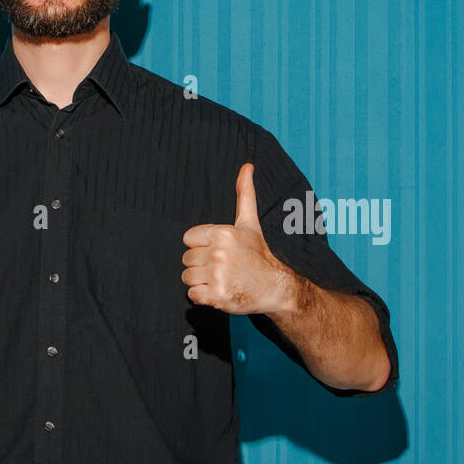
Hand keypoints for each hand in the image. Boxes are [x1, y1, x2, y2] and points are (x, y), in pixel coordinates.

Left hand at [181, 163, 290, 314]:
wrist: (276, 287)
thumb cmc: (259, 254)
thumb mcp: (249, 223)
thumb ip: (244, 194)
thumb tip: (247, 166)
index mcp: (221, 233)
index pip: (188, 239)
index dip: (200, 246)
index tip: (218, 251)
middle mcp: (218, 253)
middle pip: (187, 259)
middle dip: (201, 265)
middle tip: (222, 267)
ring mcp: (218, 275)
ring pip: (187, 277)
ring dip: (200, 281)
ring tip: (221, 279)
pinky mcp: (217, 296)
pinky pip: (192, 295)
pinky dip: (202, 297)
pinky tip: (218, 291)